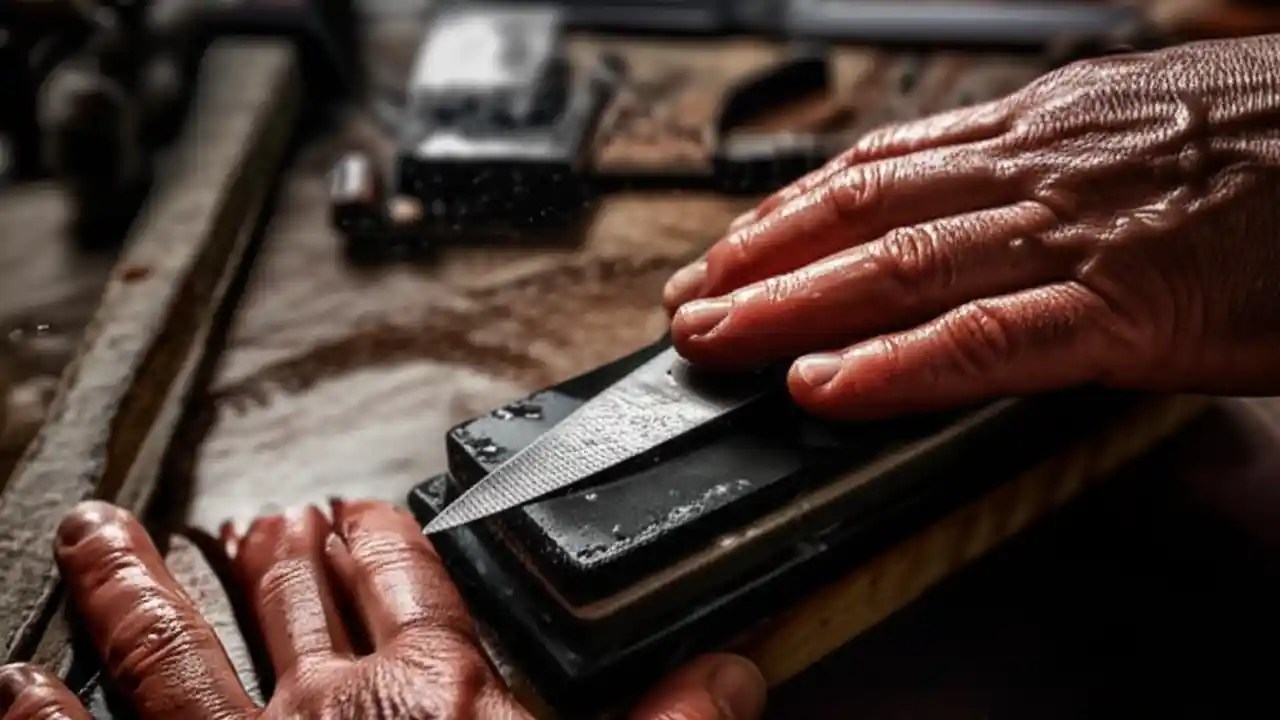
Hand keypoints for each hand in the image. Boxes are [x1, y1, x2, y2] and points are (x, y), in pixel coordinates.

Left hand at [0, 501, 765, 719]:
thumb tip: (736, 670)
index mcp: (434, 702)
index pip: (410, 587)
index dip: (386, 539)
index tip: (360, 507)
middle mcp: (326, 714)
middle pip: (289, 602)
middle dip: (269, 553)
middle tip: (252, 512)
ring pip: (171, 648)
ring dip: (134, 587)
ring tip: (100, 529)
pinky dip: (45, 718)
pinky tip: (13, 683)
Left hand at [664, 34, 1279, 418]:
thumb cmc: (1276, 145)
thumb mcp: (1140, 128)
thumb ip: (1047, 165)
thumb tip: (975, 200)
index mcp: (1040, 127)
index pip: (880, 166)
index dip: (789, 212)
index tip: (731, 246)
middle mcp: (1038, 169)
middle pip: (862, 213)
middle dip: (761, 263)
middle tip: (689, 304)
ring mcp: (1076, 237)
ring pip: (898, 270)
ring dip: (792, 309)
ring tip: (716, 341)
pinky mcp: (1128, 309)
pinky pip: (986, 340)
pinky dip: (897, 367)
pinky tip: (826, 387)